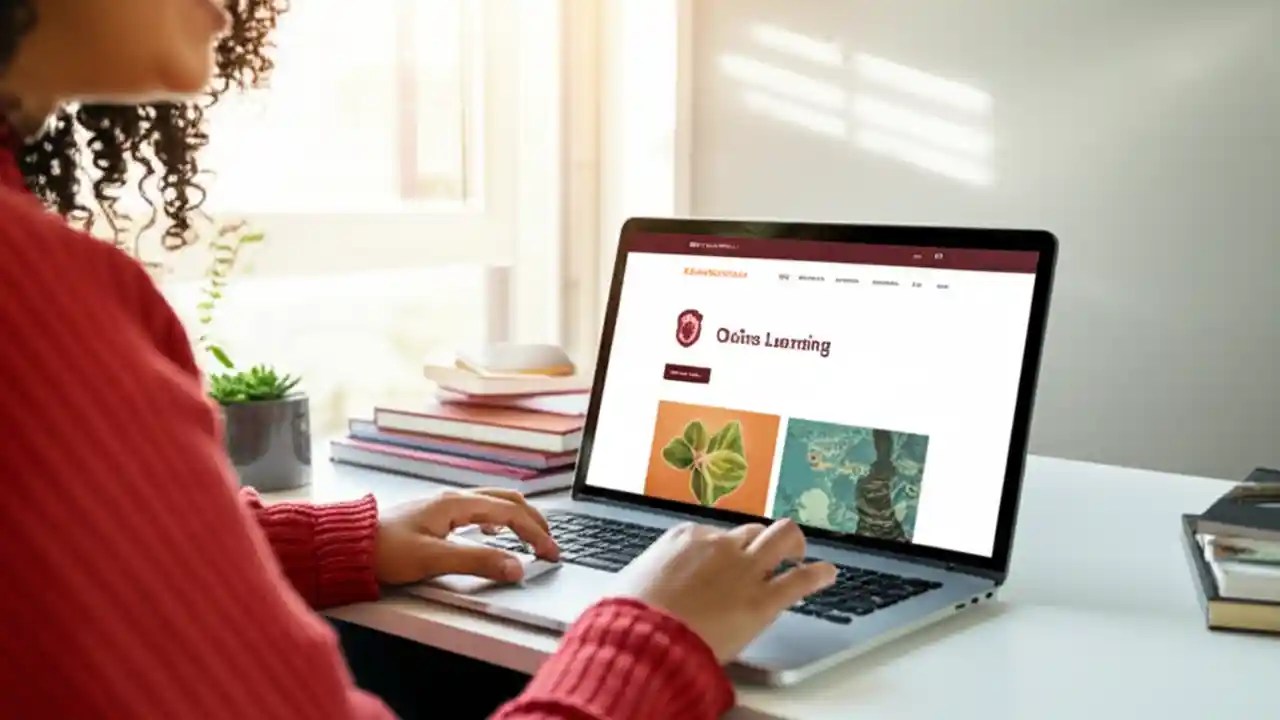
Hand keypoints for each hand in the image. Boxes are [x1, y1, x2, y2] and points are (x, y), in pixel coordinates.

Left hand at [373, 488, 559, 584]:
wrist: (349, 546)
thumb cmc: (385, 550)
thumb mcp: (434, 559)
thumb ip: (477, 561)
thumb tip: (515, 567)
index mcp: (456, 503)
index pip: (511, 512)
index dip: (536, 533)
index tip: (551, 553)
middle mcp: (454, 499)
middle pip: (508, 500)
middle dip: (534, 520)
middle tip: (550, 544)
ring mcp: (445, 505)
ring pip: (495, 501)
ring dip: (519, 517)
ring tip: (532, 536)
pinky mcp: (437, 515)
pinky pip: (480, 509)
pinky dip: (500, 519)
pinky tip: (497, 531)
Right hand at [615, 518, 836, 661]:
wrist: (644, 638)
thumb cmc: (630, 616)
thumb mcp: (631, 584)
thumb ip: (648, 579)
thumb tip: (639, 587)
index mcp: (685, 539)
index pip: (715, 535)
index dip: (724, 550)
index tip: (725, 560)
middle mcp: (719, 546)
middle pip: (752, 531)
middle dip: (762, 541)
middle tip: (770, 552)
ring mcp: (744, 570)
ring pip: (783, 539)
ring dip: (795, 543)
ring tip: (802, 552)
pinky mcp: (762, 600)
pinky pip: (800, 579)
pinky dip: (818, 574)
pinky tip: (828, 573)